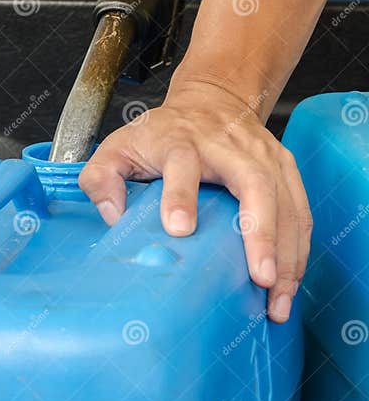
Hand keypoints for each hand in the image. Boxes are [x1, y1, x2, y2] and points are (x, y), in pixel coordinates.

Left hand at [79, 82, 311, 322]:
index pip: (182, 164)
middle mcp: (229, 147)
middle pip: (254, 184)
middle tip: (260, 279)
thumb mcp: (119, 146)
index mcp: (181, 141)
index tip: (179, 229)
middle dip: (260, 234)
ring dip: (287, 254)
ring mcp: (263, 156)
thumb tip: (112, 216)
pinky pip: (300, 211)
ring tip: (278, 300)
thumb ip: (101, 178)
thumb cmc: (164, 133)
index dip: (180, 195)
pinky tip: (291, 282)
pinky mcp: (285, 168)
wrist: (212, 101)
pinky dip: (298, 249)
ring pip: (286, 202)